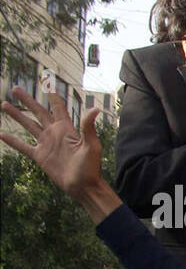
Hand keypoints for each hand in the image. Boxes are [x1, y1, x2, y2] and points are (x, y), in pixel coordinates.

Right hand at [0, 88, 119, 220]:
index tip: (46, 82)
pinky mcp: (40, 156)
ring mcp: (46, 144)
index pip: (58, 107)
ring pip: (28, 125)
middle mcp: (54, 133)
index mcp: (66, 129)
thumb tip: (94, 109)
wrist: (83, 186)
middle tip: (15, 88)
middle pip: (38, 112)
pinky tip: (2, 134)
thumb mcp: (91, 145)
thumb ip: (89, 127)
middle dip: (27, 100)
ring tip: (4, 104)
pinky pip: (23, 146)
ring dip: (17, 115)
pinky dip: (13, 141)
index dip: (52, 96)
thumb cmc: (90, 167)